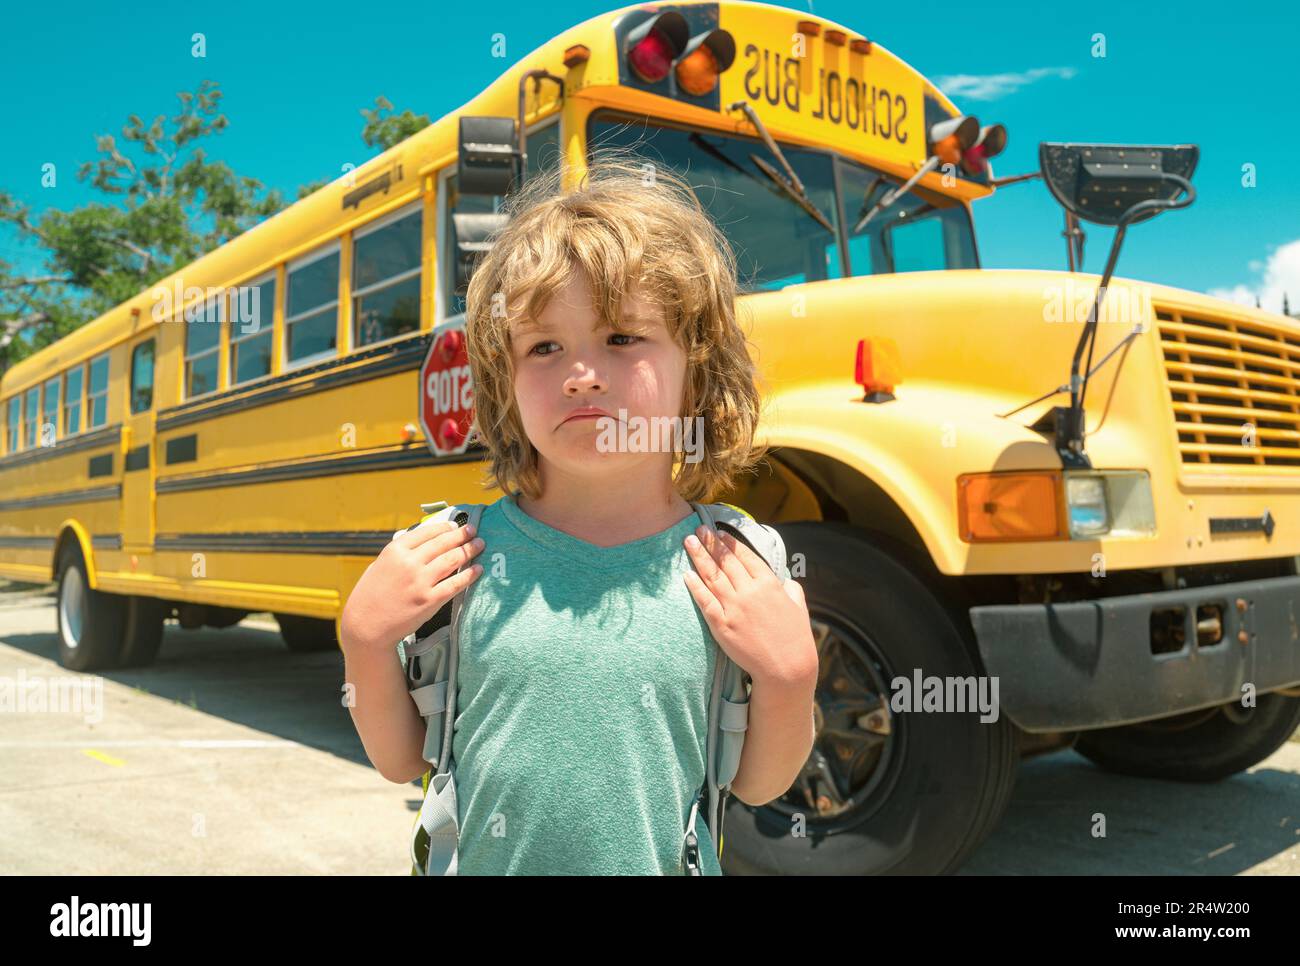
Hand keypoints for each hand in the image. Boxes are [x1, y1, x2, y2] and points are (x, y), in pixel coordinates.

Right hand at [341, 519, 484, 651]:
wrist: (366, 626)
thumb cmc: (370, 595)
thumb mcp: (380, 565)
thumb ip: (400, 553)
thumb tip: (422, 542)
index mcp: (395, 550)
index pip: (426, 532)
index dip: (444, 527)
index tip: (455, 525)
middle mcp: (409, 563)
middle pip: (443, 543)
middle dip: (462, 534)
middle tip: (473, 530)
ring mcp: (420, 582)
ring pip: (453, 560)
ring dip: (469, 550)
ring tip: (480, 544)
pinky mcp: (429, 600)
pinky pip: (455, 584)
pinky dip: (470, 575)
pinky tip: (478, 569)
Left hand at [682, 525, 817, 685]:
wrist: (787, 668)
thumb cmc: (796, 639)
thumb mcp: (799, 607)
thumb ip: (791, 589)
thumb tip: (786, 580)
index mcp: (769, 584)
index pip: (746, 556)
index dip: (731, 543)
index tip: (720, 532)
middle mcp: (750, 592)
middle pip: (726, 561)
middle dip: (711, 543)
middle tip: (699, 528)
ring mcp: (734, 608)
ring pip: (712, 576)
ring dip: (699, 556)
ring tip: (689, 541)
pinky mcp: (722, 626)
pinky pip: (705, 601)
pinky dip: (695, 587)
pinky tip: (686, 574)